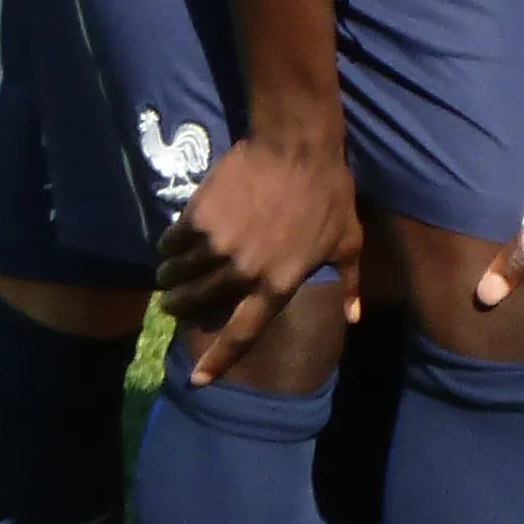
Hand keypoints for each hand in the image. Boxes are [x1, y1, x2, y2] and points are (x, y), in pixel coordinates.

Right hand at [158, 132, 361, 381]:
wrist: (297, 142)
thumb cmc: (328, 190)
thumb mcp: (348, 238)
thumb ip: (350, 282)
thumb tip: (354, 317)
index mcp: (279, 283)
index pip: (243, 333)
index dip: (219, 360)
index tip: (198, 381)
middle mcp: (244, 272)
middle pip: (197, 305)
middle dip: (180, 307)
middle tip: (174, 302)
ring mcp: (217, 246)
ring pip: (177, 276)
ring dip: (170, 278)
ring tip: (169, 273)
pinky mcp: (197, 219)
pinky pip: (171, 243)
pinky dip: (169, 245)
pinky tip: (174, 241)